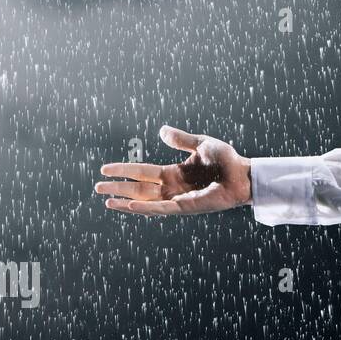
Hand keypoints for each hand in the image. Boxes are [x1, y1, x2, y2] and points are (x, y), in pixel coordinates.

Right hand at [95, 126, 251, 215]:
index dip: (124, 170)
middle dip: (118, 189)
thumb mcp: (201, 145)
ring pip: (145, 202)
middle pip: (138, 189)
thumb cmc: (226, 160)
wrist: (243, 173)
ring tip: (106, 201)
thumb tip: (161, 130)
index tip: (104, 169)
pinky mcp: (185, 207)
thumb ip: (181, 140)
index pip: (142, 172)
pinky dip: (144, 209)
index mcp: (174, 173)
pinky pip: (161, 209)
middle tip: (97, 188)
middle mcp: (172, 188)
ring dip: (125, 202)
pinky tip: (129, 206)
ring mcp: (177, 199)